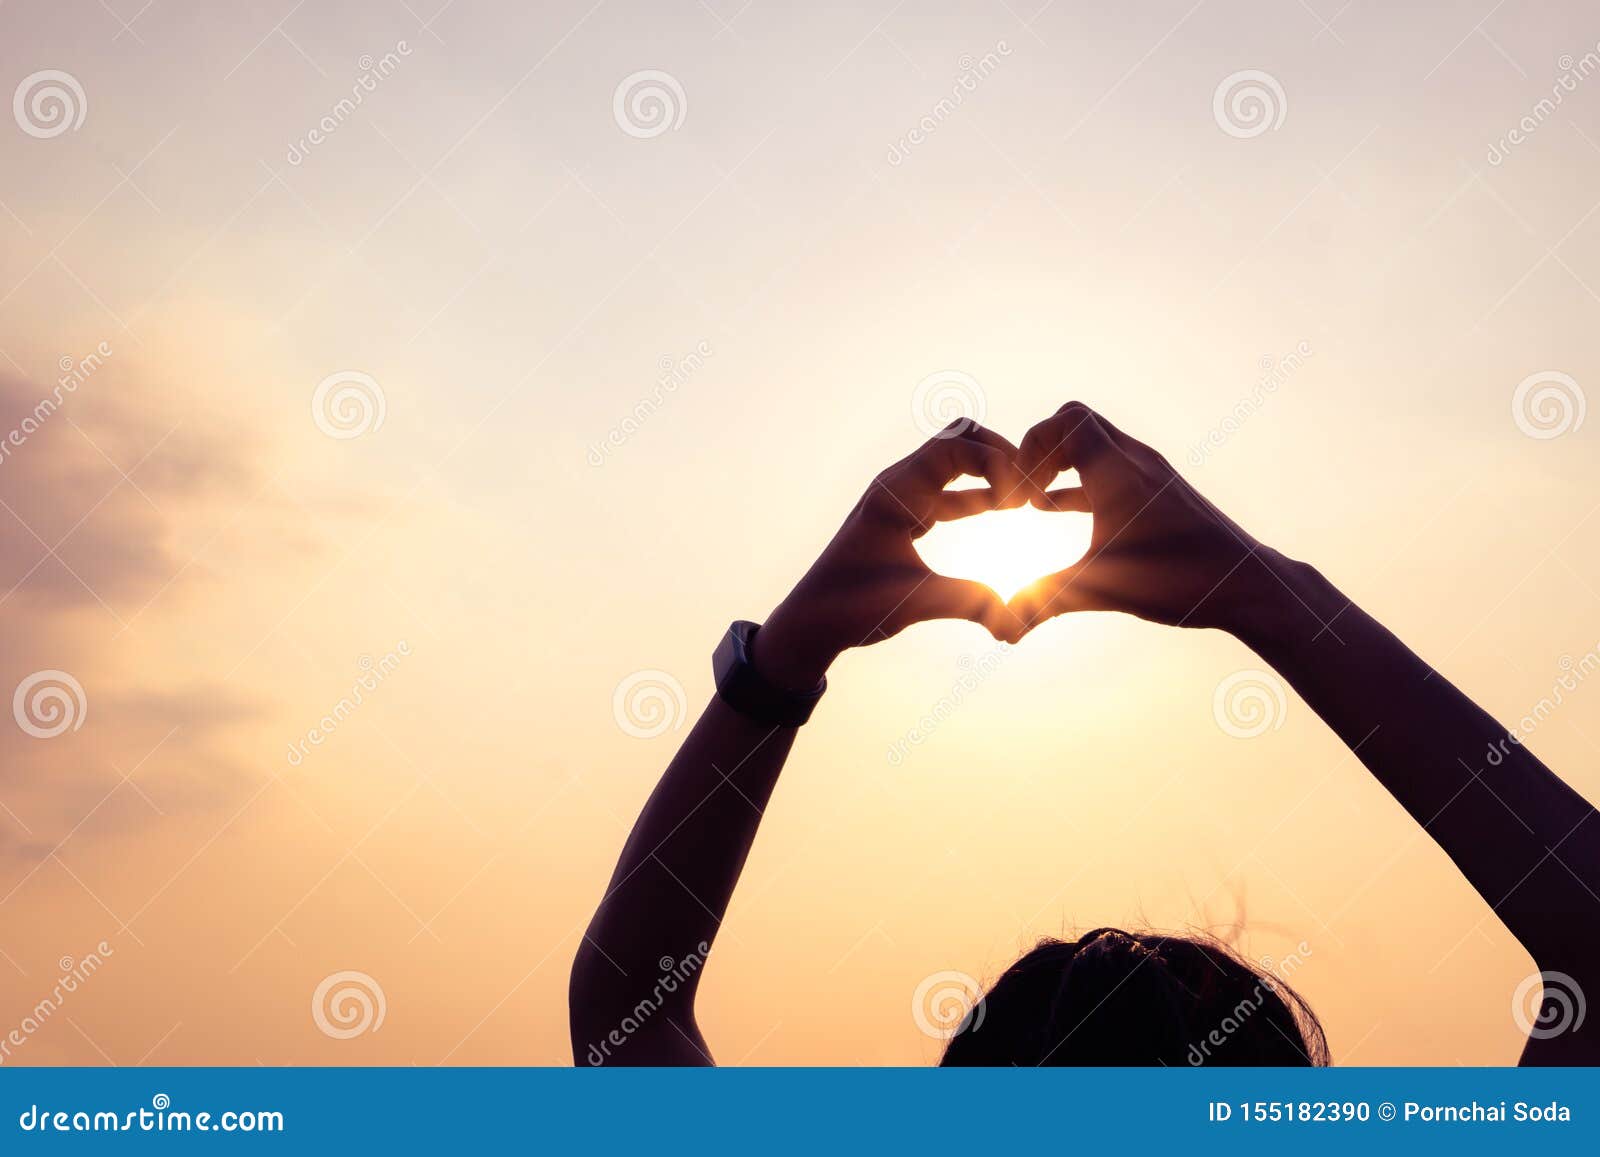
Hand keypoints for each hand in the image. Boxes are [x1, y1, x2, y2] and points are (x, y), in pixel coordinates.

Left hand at [753, 422, 1033, 688]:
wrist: (811, 621)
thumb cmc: (851, 607)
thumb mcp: (914, 602)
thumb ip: (968, 603)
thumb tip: (1014, 623)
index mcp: (895, 492)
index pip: (954, 446)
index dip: (995, 461)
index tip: (1019, 499)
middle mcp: (896, 485)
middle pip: (956, 440)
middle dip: (996, 455)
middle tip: (1027, 489)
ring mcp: (898, 499)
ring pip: (951, 464)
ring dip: (986, 473)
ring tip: (1020, 500)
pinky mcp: (902, 518)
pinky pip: (945, 492)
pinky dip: (973, 495)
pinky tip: (998, 510)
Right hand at [1009, 402, 1280, 634]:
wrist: (1247, 584)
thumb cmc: (1180, 579)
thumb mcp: (1103, 588)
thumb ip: (1046, 601)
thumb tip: (1003, 630)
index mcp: (1118, 472)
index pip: (1065, 422)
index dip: (1030, 449)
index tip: (1019, 494)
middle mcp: (1136, 461)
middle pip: (1076, 422)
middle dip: (1040, 451)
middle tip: (1022, 491)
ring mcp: (1151, 474)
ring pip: (1095, 445)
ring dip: (1061, 465)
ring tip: (1035, 503)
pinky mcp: (1160, 492)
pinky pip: (1109, 469)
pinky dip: (1080, 482)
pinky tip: (1060, 512)